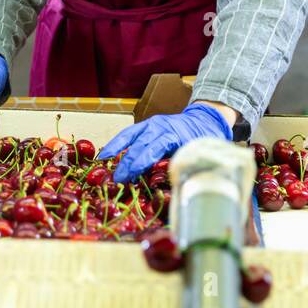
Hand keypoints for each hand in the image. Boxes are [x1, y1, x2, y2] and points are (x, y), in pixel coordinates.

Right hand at [97, 103, 232, 183]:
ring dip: (115, 150)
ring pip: (129, 136)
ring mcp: (151, 124)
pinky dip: (117, 143)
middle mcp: (159, 126)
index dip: (138, 164)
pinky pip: (128, 134)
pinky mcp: (146, 125)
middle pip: (138, 145)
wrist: (205, 119)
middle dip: (126, 163)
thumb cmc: (202, 140)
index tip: (127, 178)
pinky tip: (107, 153)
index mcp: (172, 134)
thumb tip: (172, 188)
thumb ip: (184, 167)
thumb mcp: (198, 154)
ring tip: (103, 163)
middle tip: (115, 180)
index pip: (152, 149)